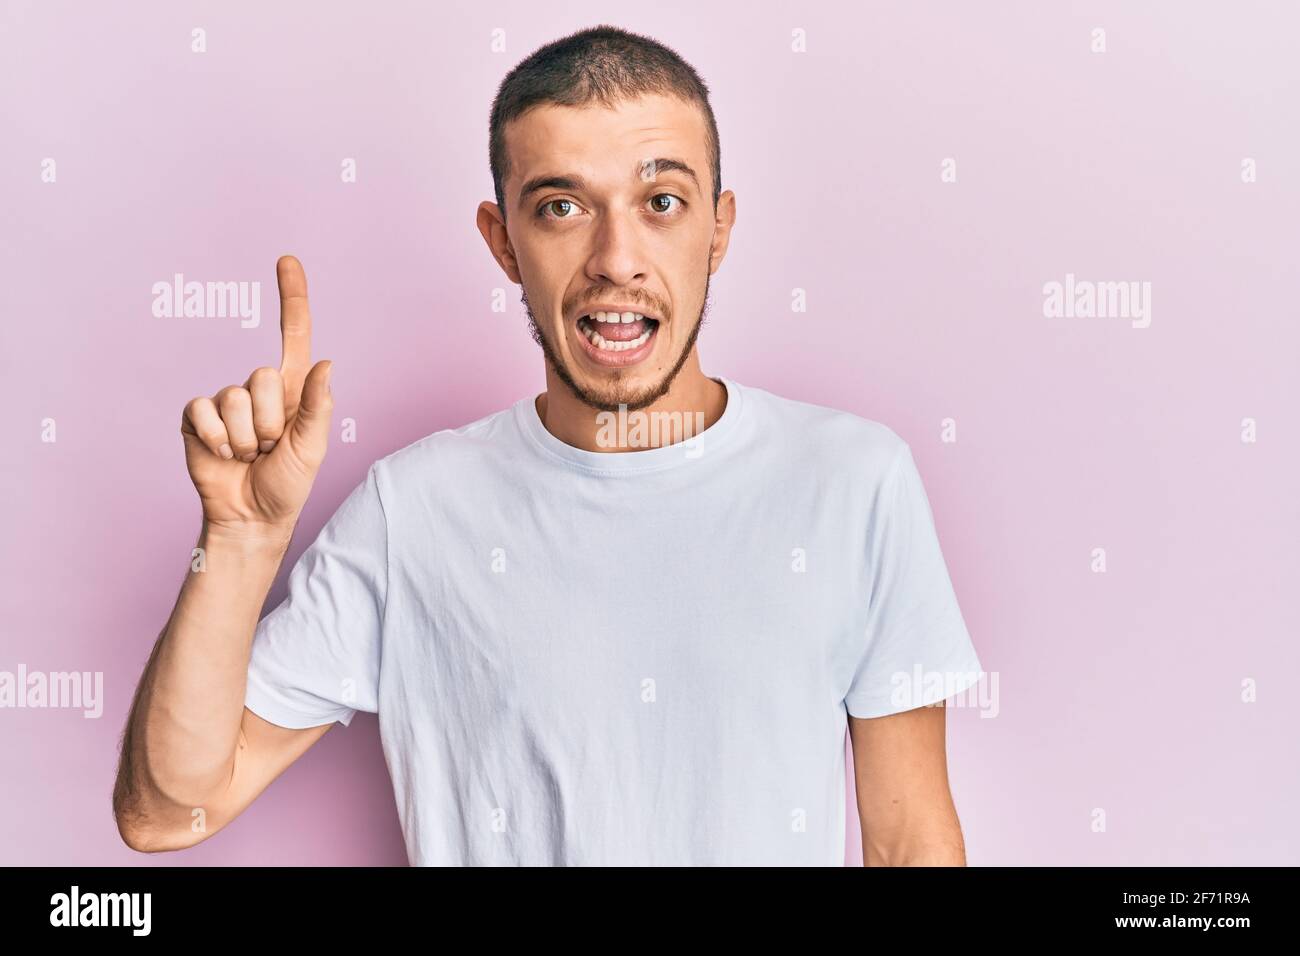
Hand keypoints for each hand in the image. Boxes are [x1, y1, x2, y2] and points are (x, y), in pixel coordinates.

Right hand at [180, 255, 333, 541]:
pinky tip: (223, 453)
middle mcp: (259, 389)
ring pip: (235, 398)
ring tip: (250, 454)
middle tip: (271, 448)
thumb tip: (326, 362)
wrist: (251, 516)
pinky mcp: (197, 416)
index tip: (287, 259)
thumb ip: (318, 406)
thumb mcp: (312, 448)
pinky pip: (203, 408)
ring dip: (246, 435)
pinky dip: (215, 436)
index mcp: (294, 390)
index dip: (291, 297)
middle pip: (264, 376)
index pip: (293, 335)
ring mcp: (226, 401)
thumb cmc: (288, 483)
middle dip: (271, 421)